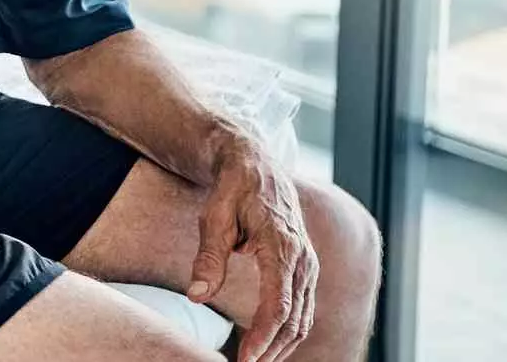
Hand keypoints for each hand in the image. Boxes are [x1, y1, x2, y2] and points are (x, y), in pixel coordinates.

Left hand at [190, 134, 316, 361]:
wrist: (256, 165)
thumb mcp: (213, 216)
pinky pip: (303, 308)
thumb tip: (197, 295)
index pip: (278, 305)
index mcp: (282, 245)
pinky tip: (267, 344)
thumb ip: (209, 256)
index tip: (246, 360)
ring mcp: (309, 264)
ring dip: (282, 346)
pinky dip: (288, 331)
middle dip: (272, 350)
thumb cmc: (232, 189)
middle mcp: (303, 258)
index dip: (263, 337)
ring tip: (254, 361)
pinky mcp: (306, 268)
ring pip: (303, 318)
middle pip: (294, 319)